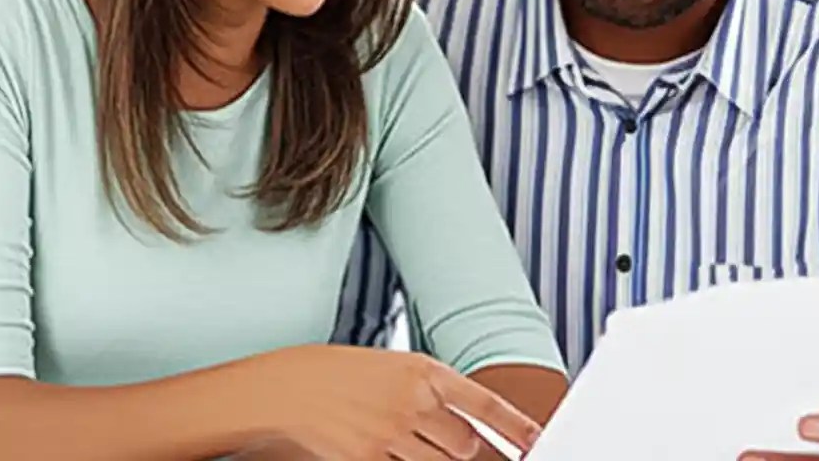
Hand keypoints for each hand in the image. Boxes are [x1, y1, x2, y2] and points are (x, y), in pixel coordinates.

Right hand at [226, 344, 540, 459]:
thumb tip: (456, 416)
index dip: (517, 427)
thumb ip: (426, 390)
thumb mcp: (389, 367)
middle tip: (441, 440)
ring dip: (432, 460)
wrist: (282, 388)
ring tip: (403, 439)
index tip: (535, 441)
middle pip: (464, 445)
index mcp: (423, 372)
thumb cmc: (333, 373)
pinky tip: (380, 448)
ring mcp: (392, 436)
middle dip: (460, 449)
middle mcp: (413, 403)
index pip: (485, 404)